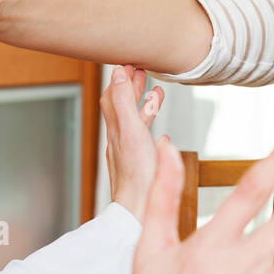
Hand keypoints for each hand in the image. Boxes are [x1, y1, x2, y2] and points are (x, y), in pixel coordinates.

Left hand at [101, 64, 164, 221]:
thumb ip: (124, 102)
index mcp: (117, 129)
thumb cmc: (138, 175)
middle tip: (142, 72)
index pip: (112, 96)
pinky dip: (152, 130)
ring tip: (155, 95)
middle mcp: (120, 140)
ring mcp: (129, 153)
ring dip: (143, 105)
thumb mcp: (132, 131)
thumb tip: (117, 75)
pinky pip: (144, 141)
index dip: (120, 78)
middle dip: (131, 88)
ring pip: (134, 123)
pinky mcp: (140, 166)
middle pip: (122, 107)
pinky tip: (161, 135)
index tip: (131, 62)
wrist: (139, 211)